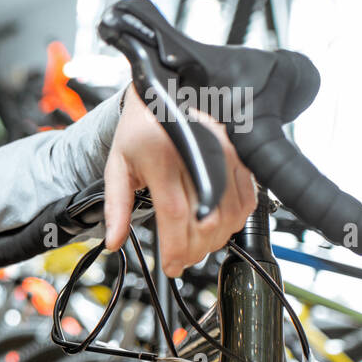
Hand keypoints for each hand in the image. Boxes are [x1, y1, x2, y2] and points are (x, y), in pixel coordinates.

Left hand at [102, 87, 257, 276]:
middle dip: (193, 250)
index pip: (174, 213)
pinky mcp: (242, 155)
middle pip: (205, 220)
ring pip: (230, 214)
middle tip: (181, 260)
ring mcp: (225, 153)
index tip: (170, 266)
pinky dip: (234, 222)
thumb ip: (115, 206)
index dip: (175, 247)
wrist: (164, 95)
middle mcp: (198, 153)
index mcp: (162, 155)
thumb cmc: (140, 131)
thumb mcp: (117, 166)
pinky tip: (217, 228)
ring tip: (196, 248)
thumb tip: (113, 242)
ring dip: (215, 241)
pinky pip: (247, 200)